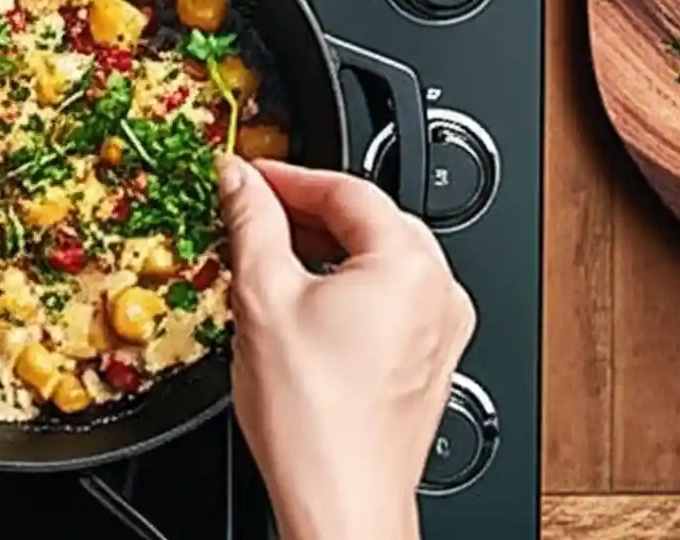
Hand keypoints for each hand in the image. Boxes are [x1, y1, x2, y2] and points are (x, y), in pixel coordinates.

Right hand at [218, 157, 474, 539]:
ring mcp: (440, 328)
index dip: (288, 176)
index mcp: (409, 264)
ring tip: (270, 260)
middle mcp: (439, 291)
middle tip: (253, 213)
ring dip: (324, 249)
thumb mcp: (263, 298)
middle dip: (306, 212)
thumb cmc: (314, 422)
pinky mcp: (429, 360)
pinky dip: (345, 288)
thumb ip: (251, 222)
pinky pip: (388, 300)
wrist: (340, 502)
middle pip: (368, 221)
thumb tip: (239, 180)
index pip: (346, 188)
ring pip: (378, 261)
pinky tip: (302, 304)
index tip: (248, 176)